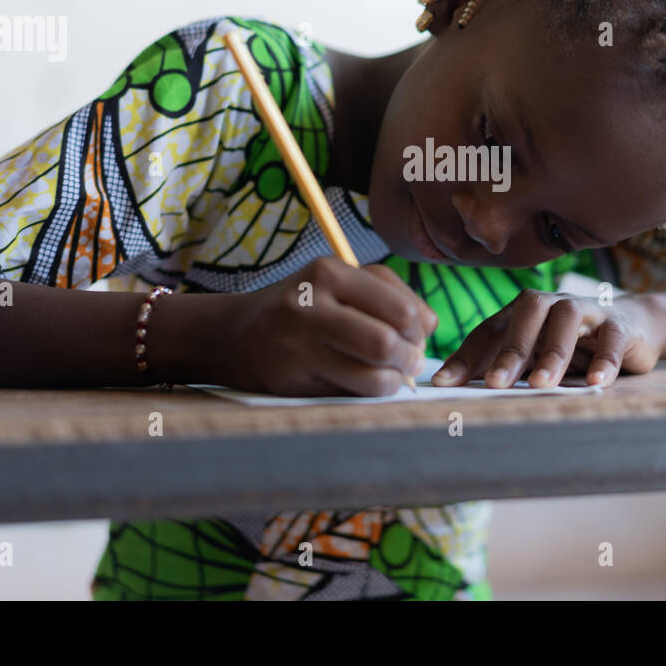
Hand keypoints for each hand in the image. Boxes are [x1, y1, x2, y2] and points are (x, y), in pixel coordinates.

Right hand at [203, 258, 437, 395]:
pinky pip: (351, 393)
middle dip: (409, 358)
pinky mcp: (292, 377)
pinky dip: (369, 393)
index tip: (416, 336)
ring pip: (373, 375)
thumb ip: (388, 294)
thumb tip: (430, 327)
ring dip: (393, 381)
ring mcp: (298, 344)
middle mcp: (310, 305)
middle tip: (409, 362)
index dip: (420, 329)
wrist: (235, 334)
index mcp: (329, 272)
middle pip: (386, 342)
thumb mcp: (339, 282)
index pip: (399, 307)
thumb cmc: (303, 306)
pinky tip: (365, 384)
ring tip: (392, 376)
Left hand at [430, 290, 664, 388]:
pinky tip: (595, 383)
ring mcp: (586, 310)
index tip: (443, 383)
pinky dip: (604, 359)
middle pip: (527, 316)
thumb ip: (503, 367)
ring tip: (541, 384)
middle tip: (494, 383)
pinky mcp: (619, 324)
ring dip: (553, 352)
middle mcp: (551, 304)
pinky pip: (611, 336)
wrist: (632, 326)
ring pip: (566, 319)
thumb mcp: (534, 355)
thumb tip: (455, 392)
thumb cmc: (571, 344)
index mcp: (523, 312)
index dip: (466, 356)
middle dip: (509, 350)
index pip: (490, 331)